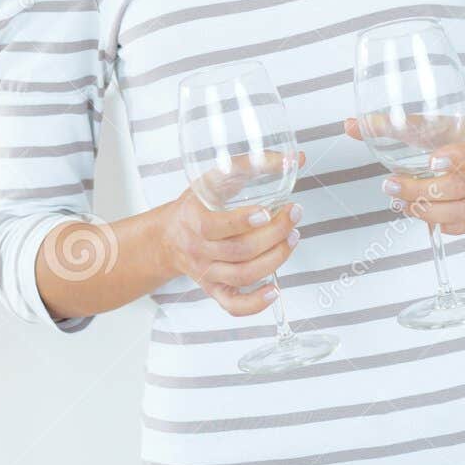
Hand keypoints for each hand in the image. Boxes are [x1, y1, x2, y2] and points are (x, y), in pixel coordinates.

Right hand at [159, 150, 305, 315]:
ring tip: (292, 239)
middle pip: (239, 251)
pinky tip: (274, 290)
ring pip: (242, 275)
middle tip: (293, 216)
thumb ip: (251, 165)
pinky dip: (255, 304)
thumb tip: (295, 158)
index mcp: (193, 219)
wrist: (169, 237)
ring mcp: (207, 272)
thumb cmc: (196, 205)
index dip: (242, 221)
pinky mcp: (214, 290)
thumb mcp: (213, 179)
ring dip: (274, 259)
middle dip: (274, 234)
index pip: (215, 226)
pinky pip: (232, 305)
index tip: (266, 211)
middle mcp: (198, 249)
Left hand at [343, 117, 464, 234]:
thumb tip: (350, 125)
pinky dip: (442, 225)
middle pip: (458, 186)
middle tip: (392, 186)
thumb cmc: (456, 141)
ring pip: (461, 211)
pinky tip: (419, 215)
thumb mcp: (433, 126)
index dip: (455, 157)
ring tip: (401, 203)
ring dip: (427, 211)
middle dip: (422, 190)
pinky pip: (464, 227)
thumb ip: (393, 125)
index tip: (432, 161)